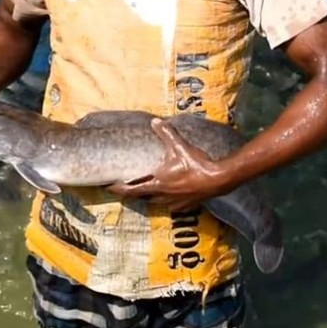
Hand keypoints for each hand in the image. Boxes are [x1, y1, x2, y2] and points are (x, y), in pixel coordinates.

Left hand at [106, 118, 233, 211]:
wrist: (218, 180)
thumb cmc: (197, 164)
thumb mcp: (180, 147)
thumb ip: (167, 134)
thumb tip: (155, 121)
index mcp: (158, 183)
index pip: (131, 190)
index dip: (118, 189)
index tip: (108, 187)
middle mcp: (163, 196)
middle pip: (142, 198)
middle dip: (134, 192)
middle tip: (127, 186)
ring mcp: (174, 203)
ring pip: (156, 202)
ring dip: (150, 197)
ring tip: (147, 189)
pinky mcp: (185, 206)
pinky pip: (170, 205)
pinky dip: (166, 200)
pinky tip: (170, 194)